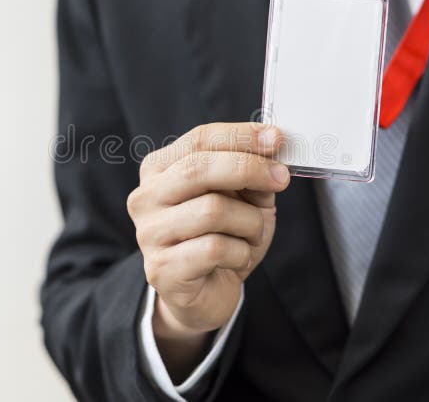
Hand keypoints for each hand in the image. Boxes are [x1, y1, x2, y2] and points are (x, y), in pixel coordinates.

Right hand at [127, 122, 288, 379]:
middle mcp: (146, 197)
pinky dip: (240, 252)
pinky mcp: (161, 269)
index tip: (276, 138)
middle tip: (282, 178)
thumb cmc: (223, 237)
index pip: (199, 140)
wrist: (206, 293)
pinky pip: (214, 249)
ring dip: (249, 222)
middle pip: (198, 169)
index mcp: (160, 169)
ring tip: (251, 233)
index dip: (240, 136)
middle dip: (248, 169)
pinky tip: (236, 258)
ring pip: (212, 210)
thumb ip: (252, 173)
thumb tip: (272, 150)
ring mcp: (149, 234)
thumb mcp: (244, 198)